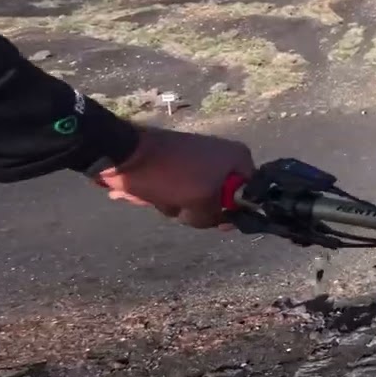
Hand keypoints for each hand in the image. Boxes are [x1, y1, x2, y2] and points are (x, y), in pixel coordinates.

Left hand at [93, 125, 254, 228]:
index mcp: (236, 158)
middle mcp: (220, 158)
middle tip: (183, 203)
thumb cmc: (172, 173)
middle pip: (219, 201)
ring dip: (175, 206)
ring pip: (194, 201)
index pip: (249, 194)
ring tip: (161, 196)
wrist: (126, 153)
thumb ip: (218, 216)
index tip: (216, 220)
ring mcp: (194, 163)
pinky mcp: (172, 169)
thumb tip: (224, 223)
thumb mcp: (202, 201)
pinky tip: (147, 193)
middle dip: (196, 209)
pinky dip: (161, 198)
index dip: (233, 211)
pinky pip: (175, 194)